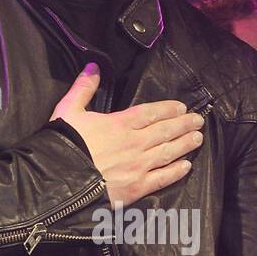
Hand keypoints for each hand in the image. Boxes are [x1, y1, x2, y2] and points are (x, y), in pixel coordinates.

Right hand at [50, 64, 204, 205]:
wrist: (58, 181)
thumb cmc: (62, 145)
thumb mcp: (68, 110)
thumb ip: (84, 88)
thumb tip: (94, 66)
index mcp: (120, 123)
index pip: (151, 113)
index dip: (168, 109)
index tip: (181, 107)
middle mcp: (135, 143)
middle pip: (165, 131)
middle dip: (184, 125)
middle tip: (198, 121)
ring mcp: (138, 167)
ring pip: (169, 153)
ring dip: (185, 144)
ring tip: (198, 138)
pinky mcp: (136, 188)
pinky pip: (162, 179)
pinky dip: (176, 172)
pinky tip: (187, 166)